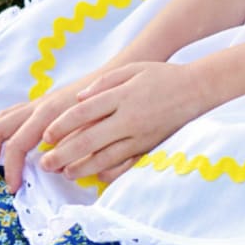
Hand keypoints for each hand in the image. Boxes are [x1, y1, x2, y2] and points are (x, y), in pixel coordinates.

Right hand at [0, 70, 118, 194]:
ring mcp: (39, 102)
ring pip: (2, 120)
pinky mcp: (42, 103)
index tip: (14, 188)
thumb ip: (76, 147)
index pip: (19, 145)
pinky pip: (12, 116)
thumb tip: (57, 167)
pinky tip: (5, 151)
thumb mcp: (98, 128)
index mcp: (50, 113)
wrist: (120, 76)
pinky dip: (3, 133)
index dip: (13, 169)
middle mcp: (39, 105)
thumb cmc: (112, 103)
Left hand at [37, 62, 207, 188]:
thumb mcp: (133, 68)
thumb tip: (79, 99)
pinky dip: (107, 173)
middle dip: (62, 153)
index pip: (83, 112)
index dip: (61, 126)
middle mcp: (129, 118)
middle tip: (45, 163)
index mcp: (122, 95)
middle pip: (88, 139)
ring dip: (80, 168)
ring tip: (64, 172)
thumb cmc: (164, 75)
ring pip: (104, 158)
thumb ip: (104, 81)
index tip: (46, 136)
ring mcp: (140, 136)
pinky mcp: (149, 147)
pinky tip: (94, 175)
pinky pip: (124, 165)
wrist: (199, 89)